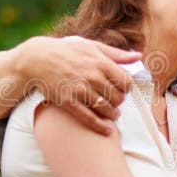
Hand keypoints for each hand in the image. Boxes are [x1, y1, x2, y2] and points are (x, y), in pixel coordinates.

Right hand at [17, 36, 140, 134]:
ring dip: (113, 114)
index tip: (122, 89)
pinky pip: (89, 118)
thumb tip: (139, 57)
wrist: (38, 59)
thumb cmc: (67, 51)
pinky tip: (107, 131)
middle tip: (115, 101)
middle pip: (118, 97)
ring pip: (106, 109)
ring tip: (112, 113)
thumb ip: (116, 53)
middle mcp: (92, 77)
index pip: (126, 81)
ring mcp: (80, 90)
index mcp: (100, 62)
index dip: (127, 87)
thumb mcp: (92, 46)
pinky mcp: (68, 102)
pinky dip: (100, 127)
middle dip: (119, 101)